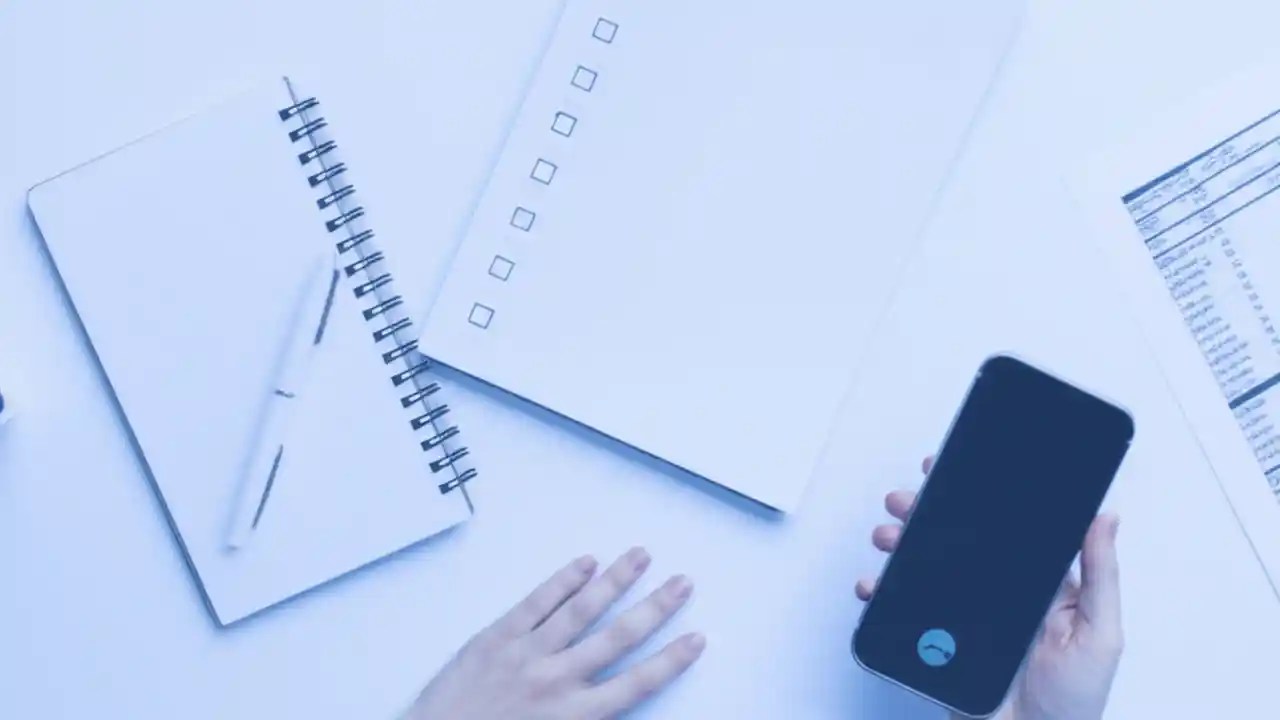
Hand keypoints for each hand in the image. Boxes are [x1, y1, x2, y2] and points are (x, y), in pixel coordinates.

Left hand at [406, 548, 704, 719]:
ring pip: (582, 609)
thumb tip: (614, 701)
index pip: (637, 682)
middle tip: (681, 583)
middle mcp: (557, 680)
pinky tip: (584, 563)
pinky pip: (537, 602)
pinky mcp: (496, 638)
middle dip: (656, 607)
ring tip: (639, 556)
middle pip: (620, 636)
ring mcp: (526, 654)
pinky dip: (562, 581)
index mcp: (573, 716)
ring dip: (616, 580)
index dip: (670, 659)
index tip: (695, 638)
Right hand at [856, 457, 1123, 719]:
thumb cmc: (1074, 703)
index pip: (1004, 528)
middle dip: (923, 512)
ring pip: (921, 567)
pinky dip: (878, 592)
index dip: (977, 496)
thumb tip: (1106, 516)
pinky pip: (900, 610)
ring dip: (898, 543)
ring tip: (888, 536)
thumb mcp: (1100, 634)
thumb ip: (1100, 576)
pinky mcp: (935, 642)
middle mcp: (994, 593)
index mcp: (1036, 584)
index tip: (955, 468)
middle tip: (907, 499)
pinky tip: (873, 583)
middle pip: (952, 539)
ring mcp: (961, 616)